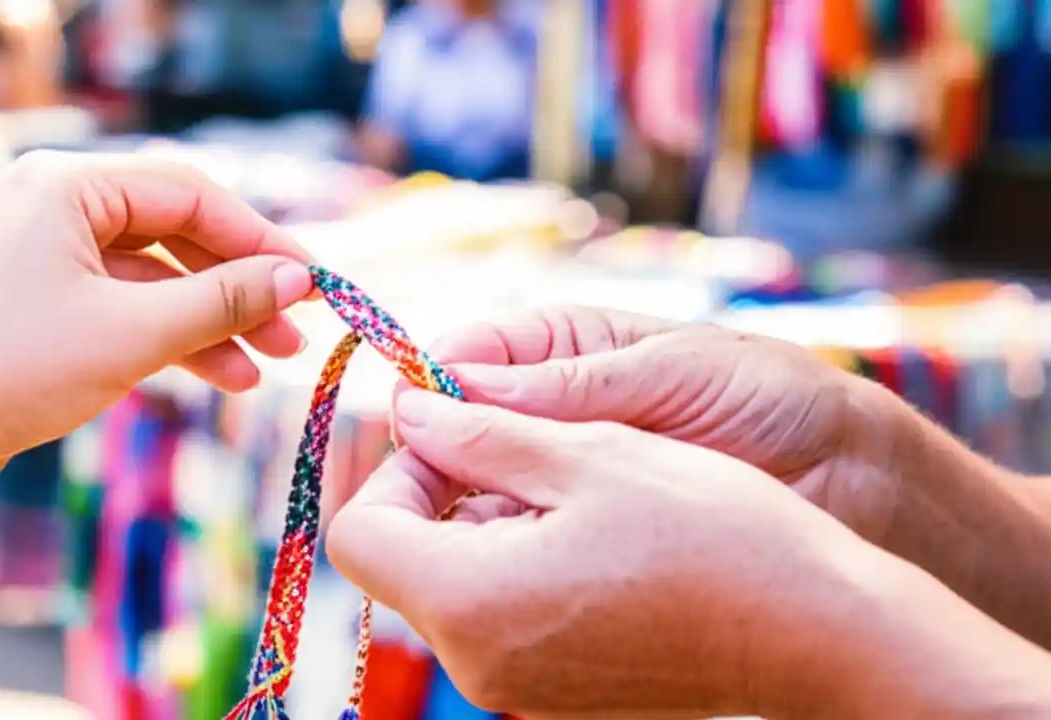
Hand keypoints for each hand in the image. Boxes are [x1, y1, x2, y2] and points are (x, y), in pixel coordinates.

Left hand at [0, 151, 314, 498]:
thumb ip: (221, 299)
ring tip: (267, 366)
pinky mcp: (38, 306)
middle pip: (174, 234)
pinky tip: (220, 377)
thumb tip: (298, 278)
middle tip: (298, 329)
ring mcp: (43, 257)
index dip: (260, 238)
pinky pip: (122, 309)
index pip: (190, 193)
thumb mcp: (131, 333)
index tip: (314, 280)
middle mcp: (53, 208)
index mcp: (67, 186)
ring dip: (211, 320)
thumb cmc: (8, 368)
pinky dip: (169, 340)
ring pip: (153, 279)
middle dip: (239, 286)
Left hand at [327, 391, 1050, 717]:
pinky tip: (595, 530)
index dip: (397, 470)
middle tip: (517, 442)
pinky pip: (503, 617)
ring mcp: (520, 688)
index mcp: (470, 604)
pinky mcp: (559, 692)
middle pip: (404, 561)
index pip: (362, 532)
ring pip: (456, 585)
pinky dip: (521, 562)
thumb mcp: (587, 454)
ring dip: (487, 522)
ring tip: (573, 482)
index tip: (456, 431)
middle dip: (442, 490)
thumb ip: (478, 432)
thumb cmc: (711, 530)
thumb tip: (408, 409)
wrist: (820, 631)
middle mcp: (479, 663)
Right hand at [422, 307, 906, 546]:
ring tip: (471, 525)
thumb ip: (569, 383)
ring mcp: (565, 486)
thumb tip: (453, 383)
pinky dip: (505, 558)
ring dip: (464, 511)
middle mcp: (549, 420)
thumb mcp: (673, 369)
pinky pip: (522, 551)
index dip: (433, 384)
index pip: (468, 361)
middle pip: (458, 437)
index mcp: (563, 354)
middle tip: (431, 483)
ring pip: (478, 500)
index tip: (415, 411)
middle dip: (438, 456)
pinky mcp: (584, 545)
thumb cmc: (768, 397)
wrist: (851, 479)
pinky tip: (508, 564)